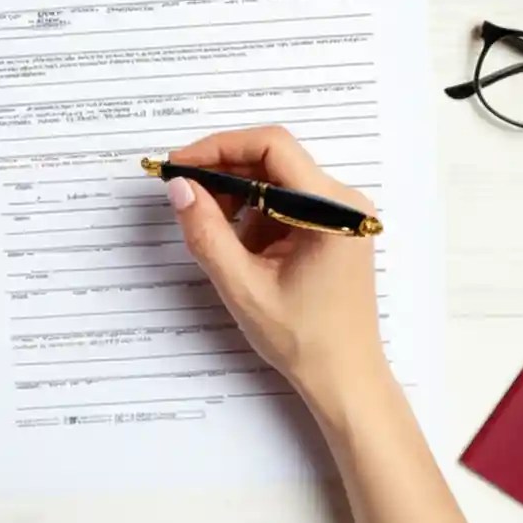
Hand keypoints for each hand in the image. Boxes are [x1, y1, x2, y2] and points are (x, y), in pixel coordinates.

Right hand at [166, 126, 388, 421]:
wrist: (344, 377)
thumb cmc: (303, 340)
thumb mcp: (243, 286)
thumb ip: (207, 233)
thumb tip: (179, 188)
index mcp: (331, 208)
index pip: (272, 146)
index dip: (220, 147)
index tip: (180, 164)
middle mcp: (343, 201)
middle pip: (273, 160)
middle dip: (223, 174)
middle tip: (183, 194)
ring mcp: (339, 214)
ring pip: (276, 182)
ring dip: (238, 199)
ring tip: (214, 235)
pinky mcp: (331, 229)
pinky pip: (285, 204)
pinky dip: (255, 218)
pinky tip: (240, 251)